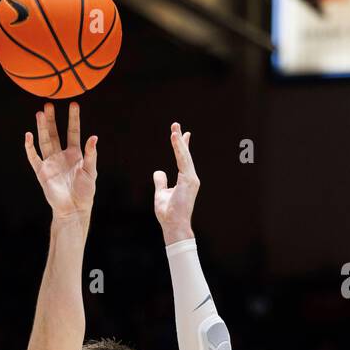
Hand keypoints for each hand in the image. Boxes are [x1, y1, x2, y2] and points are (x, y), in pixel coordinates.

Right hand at [24, 102, 97, 221]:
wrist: (74, 209)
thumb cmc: (85, 192)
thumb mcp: (91, 171)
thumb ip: (91, 154)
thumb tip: (93, 137)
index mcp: (75, 154)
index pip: (73, 132)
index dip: (73, 119)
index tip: (73, 104)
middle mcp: (61, 156)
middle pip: (55, 133)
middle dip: (52, 119)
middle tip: (48, 104)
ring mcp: (50, 163)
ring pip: (44, 141)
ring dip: (42, 128)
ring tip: (39, 113)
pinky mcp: (42, 172)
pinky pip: (34, 157)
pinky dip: (30, 147)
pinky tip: (27, 136)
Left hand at [153, 122, 198, 243]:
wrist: (174, 225)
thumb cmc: (168, 213)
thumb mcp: (160, 194)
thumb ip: (160, 182)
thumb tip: (158, 171)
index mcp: (185, 180)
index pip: (183, 159)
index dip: (182, 146)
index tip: (180, 134)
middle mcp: (191, 178)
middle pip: (185, 155)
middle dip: (181, 139)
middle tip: (175, 124)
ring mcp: (191, 179)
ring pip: (184, 156)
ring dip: (179, 141)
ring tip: (174, 128)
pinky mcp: (189, 180)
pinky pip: (183, 161)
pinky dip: (179, 149)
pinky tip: (175, 138)